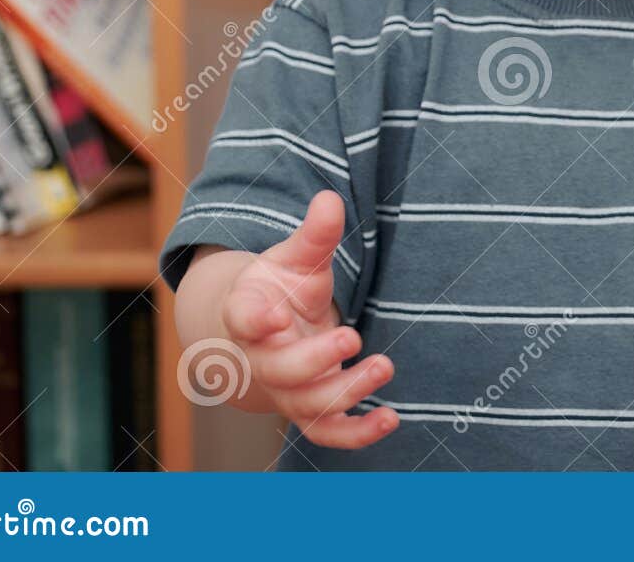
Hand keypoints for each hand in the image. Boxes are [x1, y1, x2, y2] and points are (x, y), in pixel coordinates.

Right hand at [219, 189, 399, 447]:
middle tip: (351, 338)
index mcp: (250, 313)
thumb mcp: (296, 257)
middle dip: (315, 359)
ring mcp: (287, 389)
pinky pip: (328, 432)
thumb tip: (330, 199)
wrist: (271, 331)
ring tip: (384, 366)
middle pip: (280, 371)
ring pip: (307, 406)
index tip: (272, 314)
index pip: (243, 317)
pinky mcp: (311, 410)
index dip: (254, 318)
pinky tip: (390, 419)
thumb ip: (315, 235)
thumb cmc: (281, 289)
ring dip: (345, 393)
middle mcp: (263, 358)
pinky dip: (357, 434)